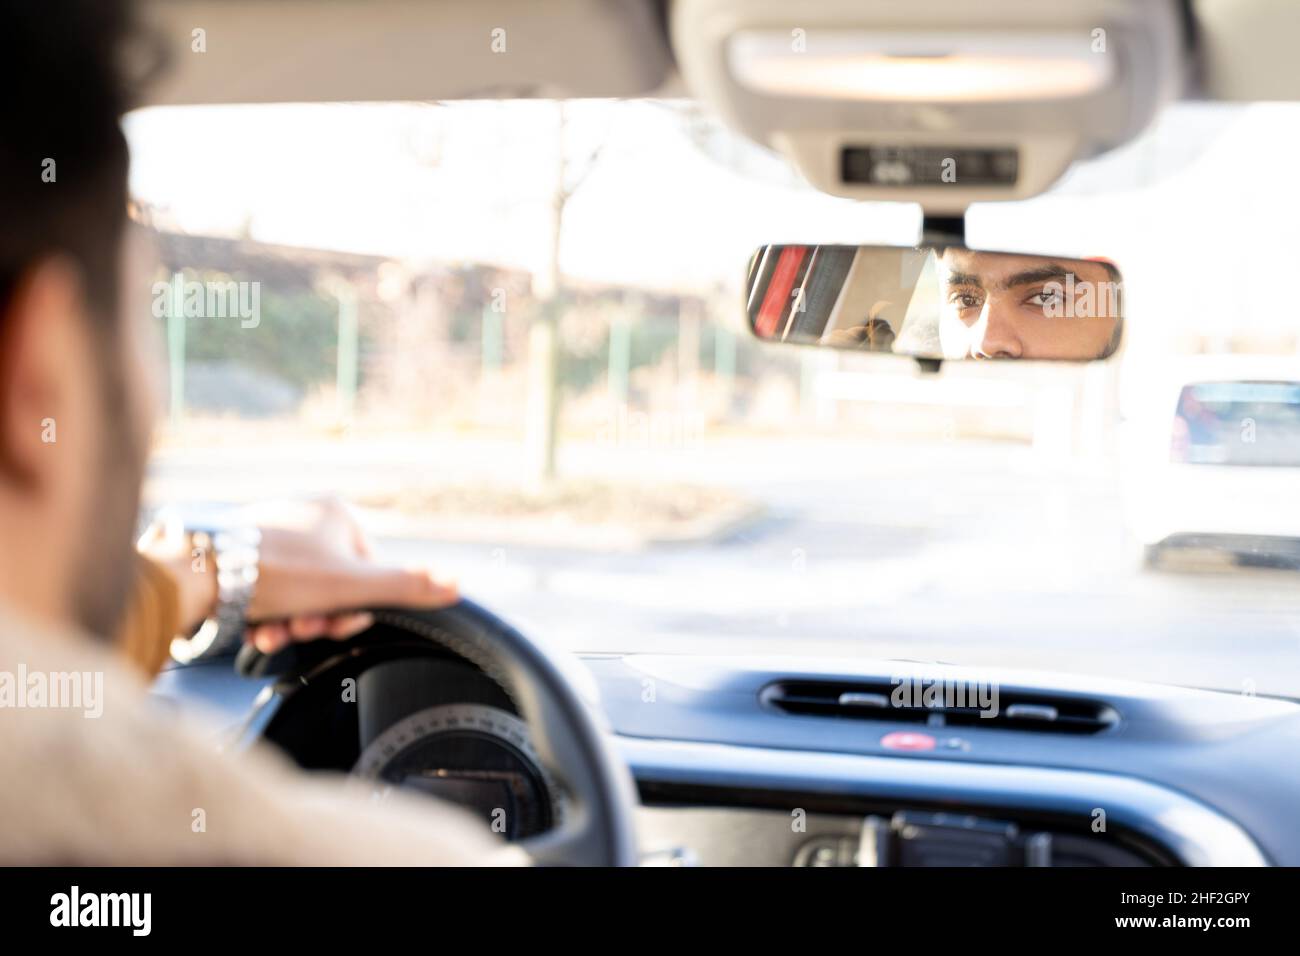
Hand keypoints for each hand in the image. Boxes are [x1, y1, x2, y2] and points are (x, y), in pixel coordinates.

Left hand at [141, 498, 456, 655]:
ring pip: (298, 592)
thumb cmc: (278, 573)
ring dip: (293, 622)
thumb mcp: (351, 586)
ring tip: (273, 633)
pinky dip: (266, 615)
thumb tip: (457, 585)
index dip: (359, 605)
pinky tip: (256, 629)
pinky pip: (267, 590)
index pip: (368, 568)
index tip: (340, 624)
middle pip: (333, 583)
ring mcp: (269, 532)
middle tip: (303, 630)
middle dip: (321, 617)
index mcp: (336, 511)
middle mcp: (303, 515)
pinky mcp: (238, 554)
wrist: (195, 573)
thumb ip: (406, 586)